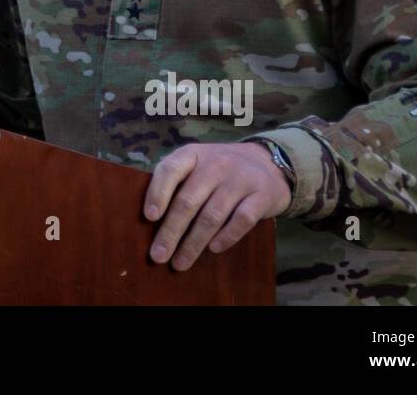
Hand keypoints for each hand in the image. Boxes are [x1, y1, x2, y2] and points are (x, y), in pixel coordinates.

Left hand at [143, 142, 291, 270]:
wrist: (267, 163)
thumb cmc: (219, 170)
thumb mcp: (197, 164)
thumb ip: (176, 182)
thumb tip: (150, 219)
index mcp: (193, 155)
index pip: (170, 169)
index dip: (157, 193)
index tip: (150, 217)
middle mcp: (215, 164)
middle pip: (188, 201)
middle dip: (171, 232)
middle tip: (158, 255)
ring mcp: (240, 179)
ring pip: (212, 215)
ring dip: (193, 243)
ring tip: (180, 262)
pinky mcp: (261, 195)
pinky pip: (242, 220)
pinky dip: (226, 237)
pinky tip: (213, 249)